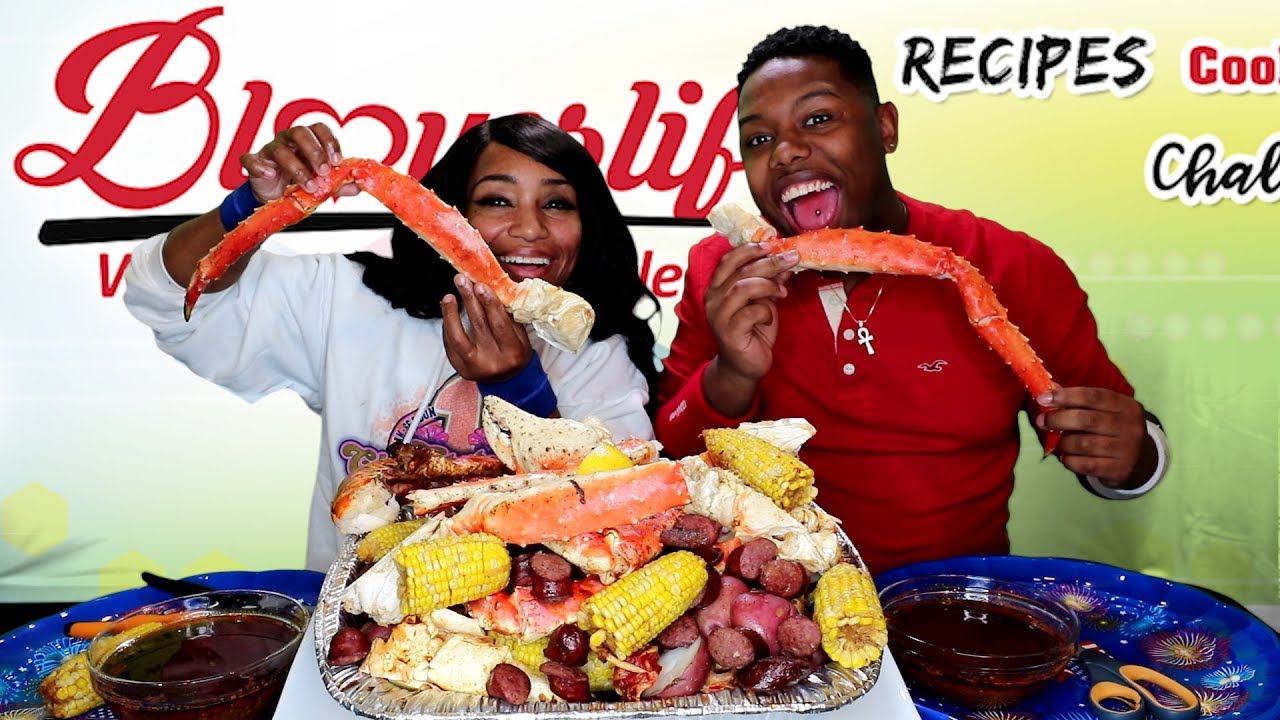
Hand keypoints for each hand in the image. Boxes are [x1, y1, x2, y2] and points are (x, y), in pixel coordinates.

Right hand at [240, 123, 359, 202]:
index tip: (337, 160)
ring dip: (297, 168)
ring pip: (280, 149)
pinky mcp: (254, 162)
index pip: (319, 128)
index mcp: (308, 139)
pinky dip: (260, 166)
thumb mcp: (322, 184)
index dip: (329, 141)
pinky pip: (251, 159)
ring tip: (309, 186)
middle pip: (300, 132)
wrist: (275, 197)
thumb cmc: (300, 182)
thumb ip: (338, 183)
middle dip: (315, 152)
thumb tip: (357, 187)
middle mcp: (289, 139)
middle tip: (324, 172)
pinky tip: (272, 175)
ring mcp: (270, 150)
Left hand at [441, 275, 532, 381]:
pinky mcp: (460, 368)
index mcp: (513, 352)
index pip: (499, 324)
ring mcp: (475, 367)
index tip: (480, 285)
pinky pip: (450, 344)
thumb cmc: (514, 354)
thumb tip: (490, 290)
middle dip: (470, 300)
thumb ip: (508, 317)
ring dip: (451, 314)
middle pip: (479, 326)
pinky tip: (448, 312)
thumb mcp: (520, 337)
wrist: (509, 381)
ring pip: (458, 337)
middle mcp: (493, 362)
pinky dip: (448, 326)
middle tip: (462, 282)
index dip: (489, 303)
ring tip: (449, 297)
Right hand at [705, 242, 799, 379]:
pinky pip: (751, 312)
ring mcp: (718, 316)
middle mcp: (713, 299)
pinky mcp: (728, 333)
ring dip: (768, 286)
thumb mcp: (764, 302)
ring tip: (781, 292)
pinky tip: (769, 319)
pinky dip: (766, 311)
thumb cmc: (752, 332)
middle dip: (769, 262)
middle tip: (791, 258)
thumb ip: (770, 282)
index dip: (749, 250)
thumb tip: (786, 261)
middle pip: (740, 271)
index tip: (772, 245)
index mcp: (718, 288)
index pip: (728, 260)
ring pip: (743, 287)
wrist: (744, 367)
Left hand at [1037, 386, 1147, 486]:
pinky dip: (1069, 460)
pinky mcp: (1119, 469)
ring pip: (1083, 444)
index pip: (1093, 396)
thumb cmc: (1112, 430)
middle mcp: (1130, 426)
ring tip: (1059, 442)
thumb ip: (1078, 401)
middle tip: (1042, 421)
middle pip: (1086, 419)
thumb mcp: (1103, 411)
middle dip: (1058, 419)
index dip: (1065, 396)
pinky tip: (1066, 457)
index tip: (1043, 399)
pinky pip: (1085, 464)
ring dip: (1063, 443)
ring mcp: (1127, 449)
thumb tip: (1049, 390)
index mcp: (1126, 405)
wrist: (1139, 462)